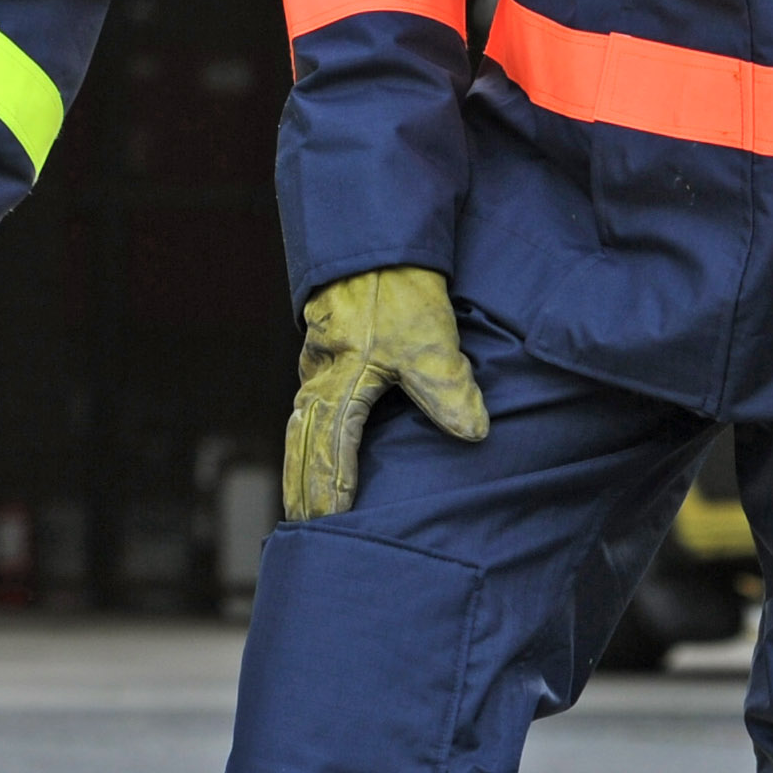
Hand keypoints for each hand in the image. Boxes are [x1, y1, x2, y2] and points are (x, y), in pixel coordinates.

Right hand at [282, 265, 487, 518]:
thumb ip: (448, 388)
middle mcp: (319, 380)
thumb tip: (473, 433)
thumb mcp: (429, 339)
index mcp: (341, 383)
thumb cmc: (397, 291)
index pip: (331, 449)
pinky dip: (305, 440)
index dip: (330, 487)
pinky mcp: (324, 357)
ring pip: (300, 429)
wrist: (375, 245)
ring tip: (299, 506)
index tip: (330, 522)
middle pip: (303, 446)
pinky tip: (312, 452)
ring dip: (298, 467)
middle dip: (301, 488)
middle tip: (301, 528)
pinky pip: (308, 410)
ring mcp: (317, 368)